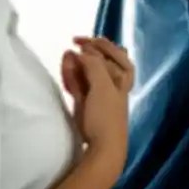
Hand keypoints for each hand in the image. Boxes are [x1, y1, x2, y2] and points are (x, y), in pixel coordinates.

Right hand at [61, 37, 133, 166]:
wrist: (103, 148)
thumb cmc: (106, 117)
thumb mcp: (103, 86)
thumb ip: (94, 66)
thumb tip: (83, 52)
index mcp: (123, 81)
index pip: (117, 56)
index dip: (103, 45)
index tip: (85, 40)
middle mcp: (112, 87)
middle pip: (103, 63)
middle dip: (90, 52)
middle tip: (76, 42)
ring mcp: (98, 97)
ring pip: (89, 74)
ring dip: (78, 63)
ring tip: (67, 54)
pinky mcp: (85, 107)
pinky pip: (79, 87)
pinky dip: (72, 76)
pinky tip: (65, 66)